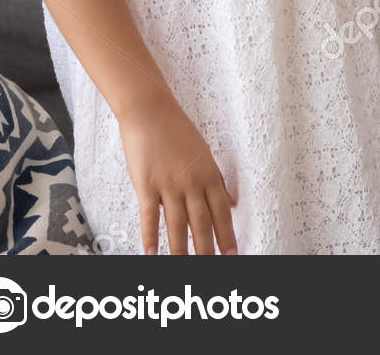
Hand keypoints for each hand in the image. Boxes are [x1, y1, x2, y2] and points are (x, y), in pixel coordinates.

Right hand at [118, 99, 237, 254]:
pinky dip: (150, 237)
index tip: (233, 253)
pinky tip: (152, 254)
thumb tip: (232, 203)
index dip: (227, 234)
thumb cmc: (178, 132)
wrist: (151, 112)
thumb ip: (216, 182)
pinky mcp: (146, 185)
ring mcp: (169, 185)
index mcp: (209, 174)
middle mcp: (192, 182)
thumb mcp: (206, 154)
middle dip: (208, 248)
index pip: (222, 211)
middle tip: (214, 266)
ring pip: (178, 224)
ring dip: (182, 249)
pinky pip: (150, 216)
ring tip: (185, 266)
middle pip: (202, 222)